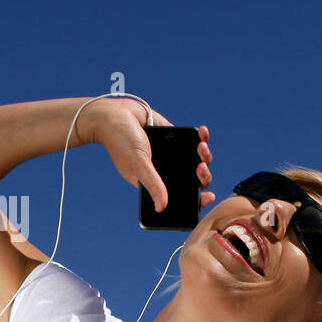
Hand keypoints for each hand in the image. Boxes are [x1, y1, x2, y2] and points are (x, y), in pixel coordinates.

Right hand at [78, 100, 215, 212]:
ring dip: (204, 155)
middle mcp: (166, 170)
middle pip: (194, 179)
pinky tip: (203, 133)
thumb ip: (152, 184)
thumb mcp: (138, 166)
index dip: (197, 199)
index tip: (208, 196)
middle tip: (200, 167)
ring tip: (201, 146)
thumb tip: (161, 208)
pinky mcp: (174, 137)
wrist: (113, 113)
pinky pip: (193, 140)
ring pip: (197, 160)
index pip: (181, 195)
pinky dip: (201, 137)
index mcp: (157, 182)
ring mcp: (172, 154)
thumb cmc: (119, 141)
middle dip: (203, 175)